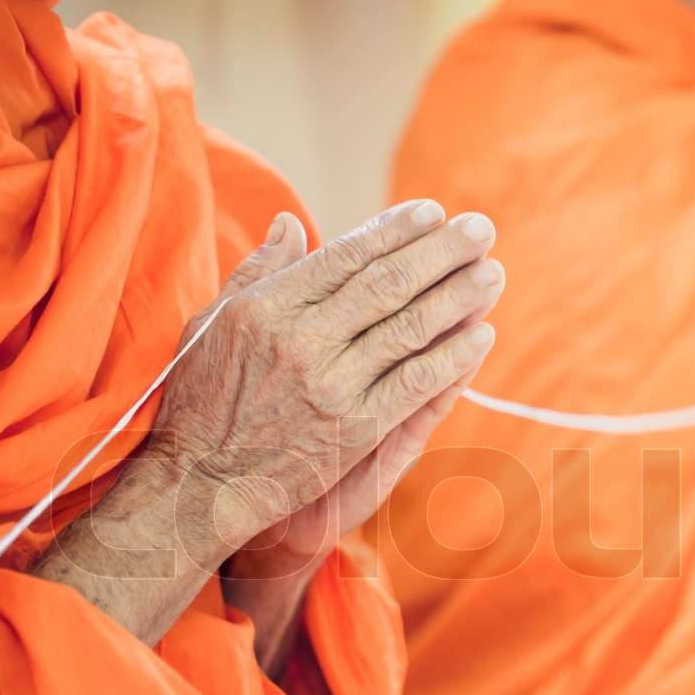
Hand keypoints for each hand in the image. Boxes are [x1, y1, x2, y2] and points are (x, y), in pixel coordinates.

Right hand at [146, 201, 503, 568]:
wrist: (202, 482)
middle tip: (481, 229)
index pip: (347, 255)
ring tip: (492, 273)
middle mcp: (303, 340)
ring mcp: (333, 386)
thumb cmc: (204, 398)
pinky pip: (416, 385)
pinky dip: (453, 360)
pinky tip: (482, 336)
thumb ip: (257, 271)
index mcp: (269, 306)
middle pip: (389, 284)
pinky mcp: (356, 429)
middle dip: (441, 252)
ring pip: (410, 329)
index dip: (396, 230)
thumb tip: (291, 221)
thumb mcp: (211, 323)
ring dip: (458, 298)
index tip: (433, 212)